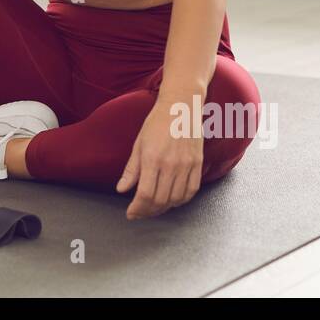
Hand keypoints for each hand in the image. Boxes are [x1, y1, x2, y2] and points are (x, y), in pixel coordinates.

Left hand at [116, 91, 204, 218]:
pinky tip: (172, 200)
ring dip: (164, 208)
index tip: (131, 213)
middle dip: (148, 211)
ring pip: (176, 199)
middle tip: (140, 213)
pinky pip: (191, 191)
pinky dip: (181, 201)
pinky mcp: (198, 164)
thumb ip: (131, 169)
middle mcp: (170, 164)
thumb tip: (121, 189)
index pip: (144, 194)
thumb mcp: (138, 144)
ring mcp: (186, 165)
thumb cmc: (157, 122)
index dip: (137, 209)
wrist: (181, 106)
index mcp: (152, 158)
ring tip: (154, 208)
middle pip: (160, 200)